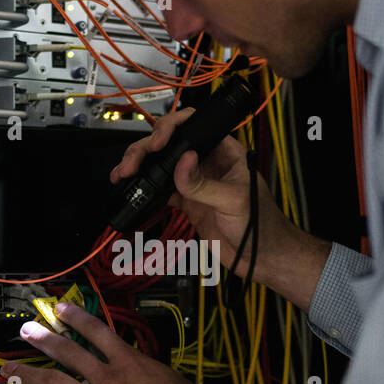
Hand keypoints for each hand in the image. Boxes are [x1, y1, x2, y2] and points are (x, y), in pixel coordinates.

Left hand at [0, 301, 229, 383]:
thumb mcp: (169, 379)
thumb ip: (148, 374)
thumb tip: (143, 374)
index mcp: (130, 363)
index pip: (98, 332)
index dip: (76, 318)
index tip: (59, 309)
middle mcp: (110, 380)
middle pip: (70, 354)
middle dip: (45, 340)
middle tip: (26, 332)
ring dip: (32, 376)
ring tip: (11, 371)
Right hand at [111, 107, 299, 289]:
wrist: (261, 258)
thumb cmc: (261, 225)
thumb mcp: (234, 200)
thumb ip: (205, 183)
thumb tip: (183, 162)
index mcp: (224, 151)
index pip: (194, 125)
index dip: (172, 127)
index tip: (158, 143)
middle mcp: (207, 162)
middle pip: (171, 144)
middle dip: (146, 149)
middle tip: (131, 164)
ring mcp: (195, 182)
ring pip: (161, 165)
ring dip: (140, 167)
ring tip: (122, 174)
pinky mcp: (187, 203)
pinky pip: (161, 189)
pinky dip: (145, 189)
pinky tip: (132, 189)